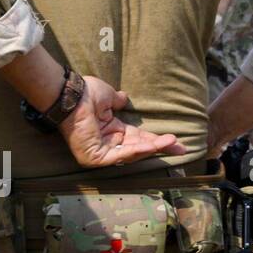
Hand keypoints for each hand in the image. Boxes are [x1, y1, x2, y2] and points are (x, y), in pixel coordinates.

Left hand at [58, 76, 184, 167]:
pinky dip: (136, 151)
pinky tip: (152, 146)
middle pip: (139, 148)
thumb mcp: (108, 97)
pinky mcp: (94, 157)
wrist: (72, 95)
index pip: (138, 138)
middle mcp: (108, 144)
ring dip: (152, 148)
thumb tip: (124, 97)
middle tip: (180, 147)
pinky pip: (119, 155)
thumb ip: (117, 100)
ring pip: (131, 153)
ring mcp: (100, 153)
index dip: (156, 140)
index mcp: (112, 131)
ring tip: (170, 142)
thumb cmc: (86, 94)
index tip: (175, 140)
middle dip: (160, 147)